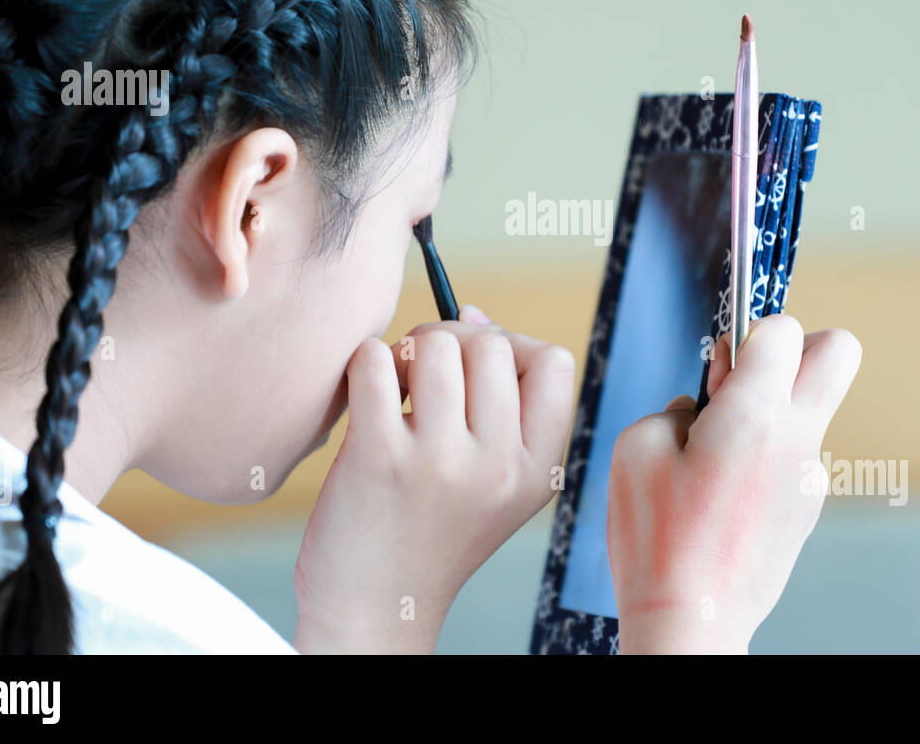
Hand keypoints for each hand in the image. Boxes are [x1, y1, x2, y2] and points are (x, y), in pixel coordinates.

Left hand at [293, 310, 575, 652]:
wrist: (377, 607)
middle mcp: (498, 465)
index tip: (478, 369)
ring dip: (408, 351)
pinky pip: (375, 362)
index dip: (513, 345)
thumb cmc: (430, 530)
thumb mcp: (495, 480)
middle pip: (491, 344)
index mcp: (537, 469)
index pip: (554, 360)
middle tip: (425, 375)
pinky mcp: (379, 459)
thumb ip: (499, 401)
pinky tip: (365, 397)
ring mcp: (441, 462)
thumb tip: (472, 313)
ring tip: (395, 387)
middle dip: (452, 340)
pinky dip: (365, 363)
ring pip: (437, 344)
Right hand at [608, 313, 860, 653]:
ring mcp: (809, 476)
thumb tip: (701, 406)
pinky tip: (723, 490)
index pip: (781, 329)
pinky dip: (766, 453)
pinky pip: (795, 454)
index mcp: (755, 416)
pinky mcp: (806, 507)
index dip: (746, 332)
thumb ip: (674, 407)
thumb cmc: (658, 540)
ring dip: (772, 408)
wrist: (692, 619)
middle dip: (796, 346)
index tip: (719, 366)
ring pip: (811, 407)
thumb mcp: (636, 448)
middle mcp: (796, 439)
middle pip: (838, 350)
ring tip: (716, 452)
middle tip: (748, 379)